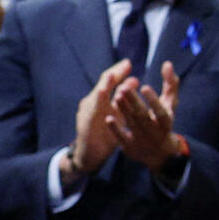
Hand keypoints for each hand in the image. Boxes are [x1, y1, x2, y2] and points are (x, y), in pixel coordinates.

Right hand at [66, 59, 131, 178]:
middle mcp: (92, 104)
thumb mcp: (117, 115)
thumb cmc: (104, 134)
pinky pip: (90, 116)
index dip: (118, 73)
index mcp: (101, 101)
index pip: (109, 83)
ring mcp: (86, 114)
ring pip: (95, 98)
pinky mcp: (84, 126)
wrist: (90, 156)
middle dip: (111, 77)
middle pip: (102, 86)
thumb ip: (124, 98)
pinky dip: (95, 107)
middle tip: (122, 67)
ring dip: (103, 88)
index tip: (129, 63)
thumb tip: (135, 80)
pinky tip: (100, 99)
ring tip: (110, 78)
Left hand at [112, 61, 184, 172]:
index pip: (161, 112)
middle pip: (143, 116)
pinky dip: (115, 129)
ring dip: (123, 110)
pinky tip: (108, 118)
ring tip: (117, 95)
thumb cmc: (164, 121)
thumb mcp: (170, 104)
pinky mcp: (130, 147)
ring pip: (131, 123)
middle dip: (133, 102)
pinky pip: (121, 138)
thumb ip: (170, 84)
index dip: (153, 100)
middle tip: (124, 88)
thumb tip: (167, 63)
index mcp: (166, 122)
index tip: (145, 87)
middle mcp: (154, 132)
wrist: (159, 153)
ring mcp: (141, 140)